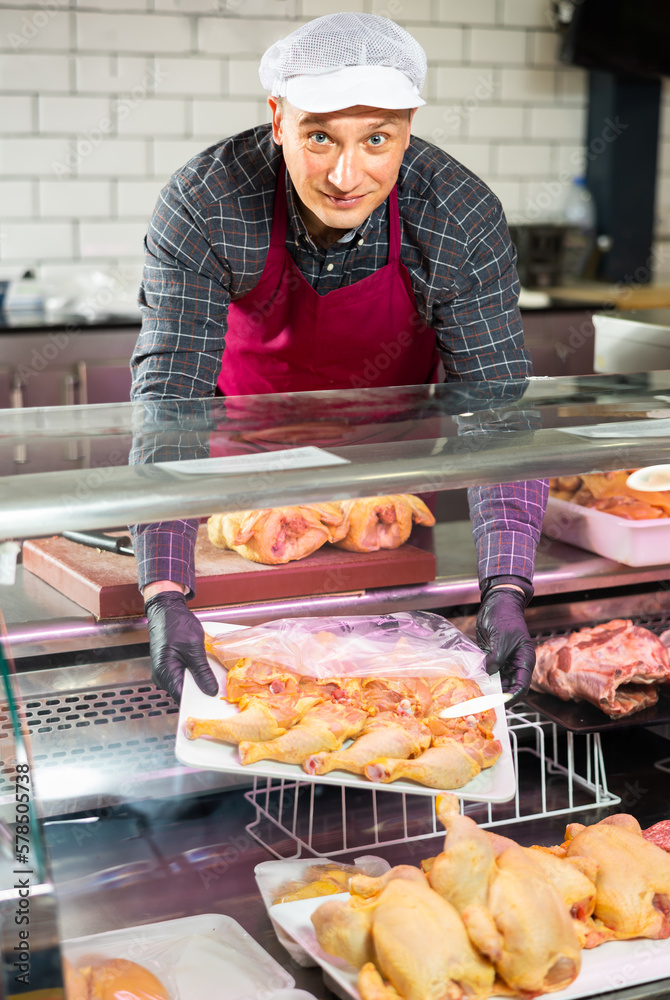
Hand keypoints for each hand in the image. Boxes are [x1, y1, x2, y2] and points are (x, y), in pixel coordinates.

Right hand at [144, 591, 218, 703]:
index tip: (216, 703)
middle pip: (184, 693)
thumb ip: (202, 671)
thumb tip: (211, 690)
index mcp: (165, 673)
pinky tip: (206, 670)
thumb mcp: (194, 647)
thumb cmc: (176, 624)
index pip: (183, 698)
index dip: (200, 702)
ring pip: (185, 685)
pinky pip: (184, 677)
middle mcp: (162, 676)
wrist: (166, 609)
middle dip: (202, 692)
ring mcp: (165, 672)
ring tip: (215, 677)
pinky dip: (196, 675)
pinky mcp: (170, 667)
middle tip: (221, 690)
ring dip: (200, 682)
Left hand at [476, 586, 534, 704]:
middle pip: (508, 687)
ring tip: (475, 695)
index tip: (499, 704)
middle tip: (482, 703)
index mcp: (524, 660)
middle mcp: (515, 664)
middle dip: (497, 696)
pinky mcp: (492, 657)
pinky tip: (471, 682)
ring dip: (487, 687)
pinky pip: (487, 672)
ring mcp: (503, 661)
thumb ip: (496, 658)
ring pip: (497, 681)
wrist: (497, 602)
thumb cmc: (505, 617)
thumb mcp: (502, 639)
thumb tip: (487, 673)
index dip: (512, 698)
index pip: (521, 686)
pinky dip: (481, 677)